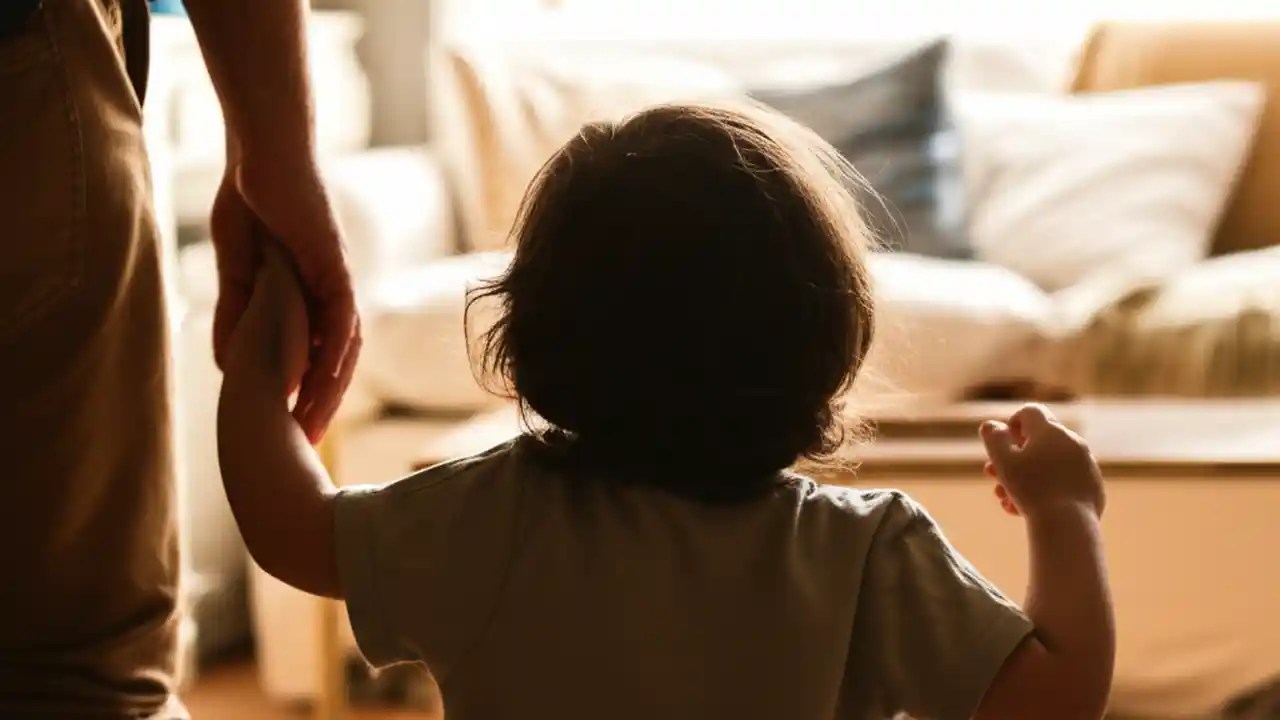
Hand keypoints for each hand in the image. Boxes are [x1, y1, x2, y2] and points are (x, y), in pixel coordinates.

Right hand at [210, 149, 360, 443]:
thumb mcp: (239, 271)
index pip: (318, 357)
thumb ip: (236, 313)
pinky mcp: (332, 261)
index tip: (292, 433)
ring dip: (331, 386)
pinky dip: (332, 345)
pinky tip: (322, 376)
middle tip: (307, 444)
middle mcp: (333, 293)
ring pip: (343, 344)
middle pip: (337, 360)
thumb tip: (225, 359)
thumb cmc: (251, 204)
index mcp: (313, 297)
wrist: (262, 154)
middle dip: (323, 403)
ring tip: (315, 422)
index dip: (308, 396)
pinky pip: (338, 311)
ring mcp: (337, 278)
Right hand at [980, 404, 1105, 518]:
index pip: (1030, 412)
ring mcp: (1086, 465)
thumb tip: (991, 425)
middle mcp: (1073, 442)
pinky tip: (1026, 510)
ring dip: (1025, 478)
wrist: (1068, 525)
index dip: (1011, 424)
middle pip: (1038, 442)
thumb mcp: (1003, 461)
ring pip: (1049, 465)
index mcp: (1051, 431)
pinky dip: (1045, 491)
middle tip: (993, 476)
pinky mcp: (1092, 487)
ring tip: (1006, 499)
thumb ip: (994, 438)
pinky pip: (1064, 482)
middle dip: (1013, 458)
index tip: (1002, 445)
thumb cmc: (1032, 490)